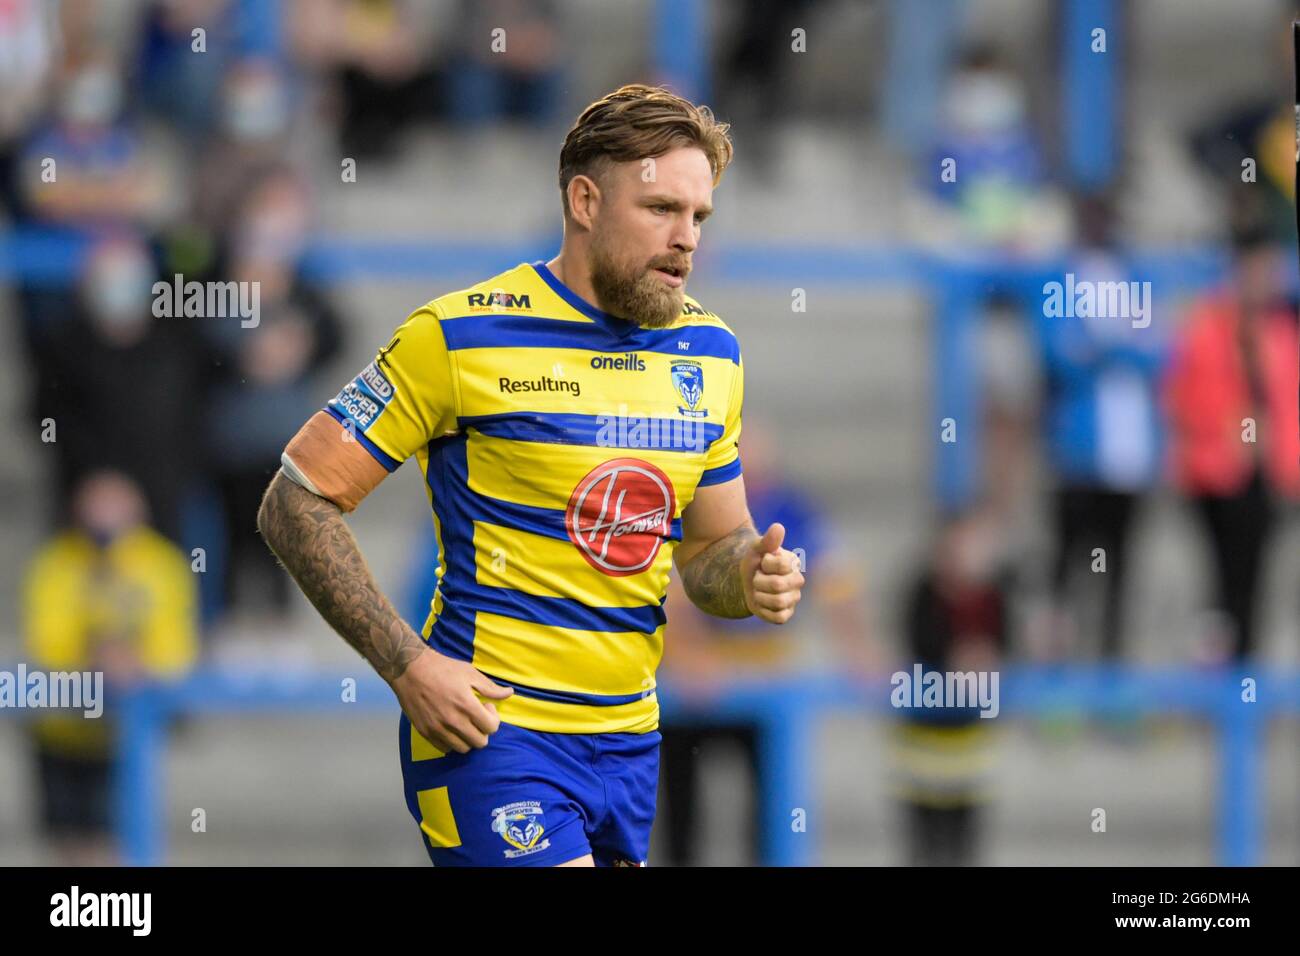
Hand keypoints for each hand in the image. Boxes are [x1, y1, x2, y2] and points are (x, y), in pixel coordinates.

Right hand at [389, 647, 513, 753]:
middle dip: (483, 730)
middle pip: (479, 742)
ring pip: (463, 748)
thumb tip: (510, 693)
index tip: (485, 706)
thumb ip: (490, 687)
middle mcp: (453, 720)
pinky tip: (450, 726)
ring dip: (468, 737)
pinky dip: (451, 741)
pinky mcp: (425, 732)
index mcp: (466, 705)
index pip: (492, 728)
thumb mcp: (469, 673)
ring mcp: (438, 728)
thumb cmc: (442, 668)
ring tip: (463, 722)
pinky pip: (445, 748)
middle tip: (476, 716)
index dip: (493, 718)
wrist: (410, 669)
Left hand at [740, 523, 804, 624]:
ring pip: (778, 602)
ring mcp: (793, 599)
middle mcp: (797, 581)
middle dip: (759, 581)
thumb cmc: (754, 562)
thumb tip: (778, 527)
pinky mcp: (785, 614)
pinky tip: (761, 603)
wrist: (746, 580)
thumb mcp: (756, 549)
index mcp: (793, 563)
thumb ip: (768, 540)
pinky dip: (765, 611)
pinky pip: (778, 617)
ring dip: (760, 596)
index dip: (765, 565)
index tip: (762, 563)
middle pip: (778, 585)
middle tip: (757, 578)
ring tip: (758, 590)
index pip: (781, 566)